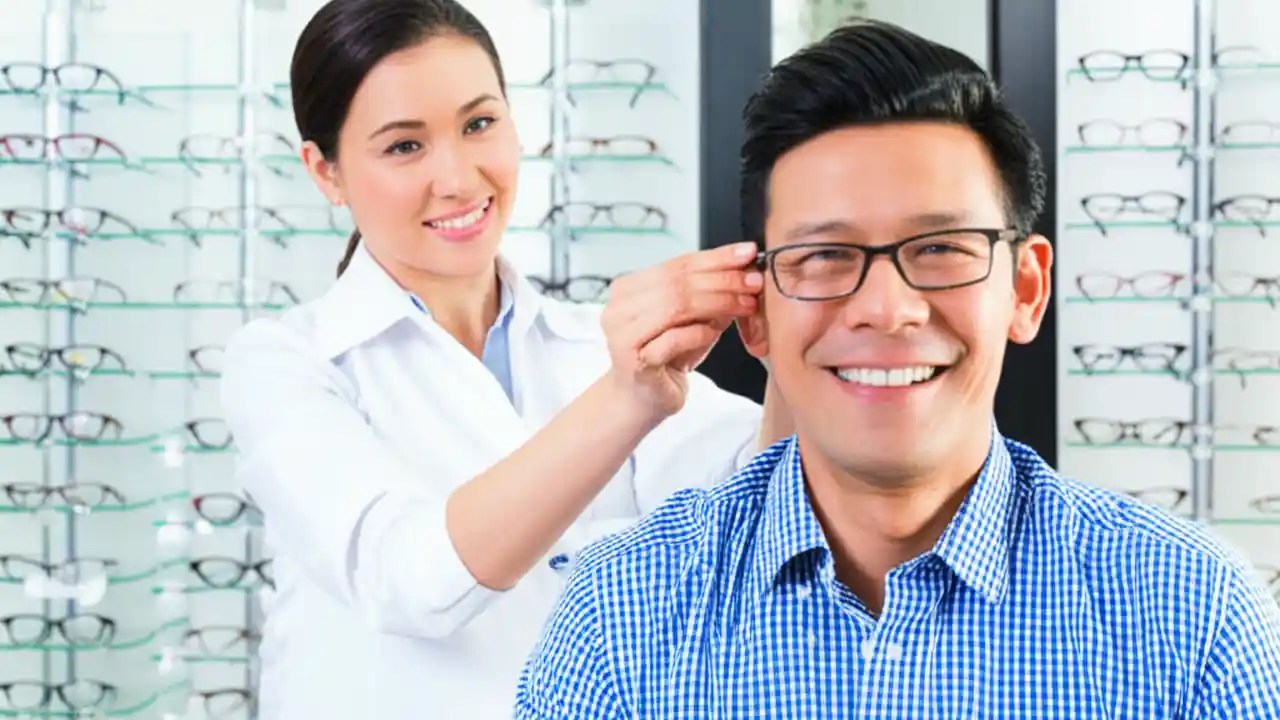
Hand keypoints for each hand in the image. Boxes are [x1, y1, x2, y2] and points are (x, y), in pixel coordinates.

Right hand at [600, 242, 763, 418]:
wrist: (641, 400)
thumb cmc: (666, 357)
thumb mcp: (691, 319)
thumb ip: (709, 294)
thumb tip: (744, 268)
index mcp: (628, 288)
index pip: (677, 264)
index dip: (716, 257)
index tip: (747, 253)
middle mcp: (619, 308)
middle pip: (678, 283)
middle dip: (723, 280)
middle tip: (754, 281)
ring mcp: (623, 335)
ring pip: (676, 306)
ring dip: (718, 302)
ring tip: (745, 305)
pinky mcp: (634, 362)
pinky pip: (671, 339)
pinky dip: (698, 332)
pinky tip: (715, 330)